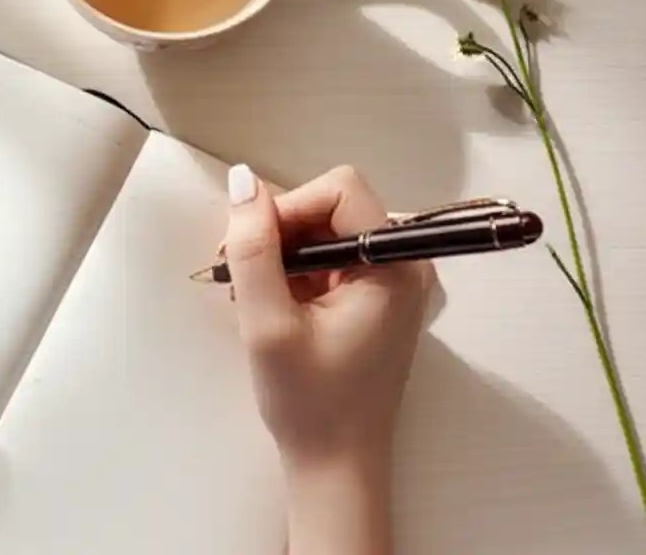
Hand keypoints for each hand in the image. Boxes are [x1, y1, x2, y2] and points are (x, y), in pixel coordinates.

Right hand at [224, 165, 430, 554]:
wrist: (336, 464)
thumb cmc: (309, 403)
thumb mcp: (268, 324)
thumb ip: (253, 250)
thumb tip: (242, 182)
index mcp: (395, 266)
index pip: (339, 190)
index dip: (288, 208)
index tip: (252, 249)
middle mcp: (405, 264)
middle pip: (332, 207)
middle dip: (280, 231)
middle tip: (240, 276)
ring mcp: (392, 280)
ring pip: (325, 230)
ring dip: (282, 254)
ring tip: (253, 298)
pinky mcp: (375, 297)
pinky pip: (330, 258)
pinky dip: (293, 273)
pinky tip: (272, 307)